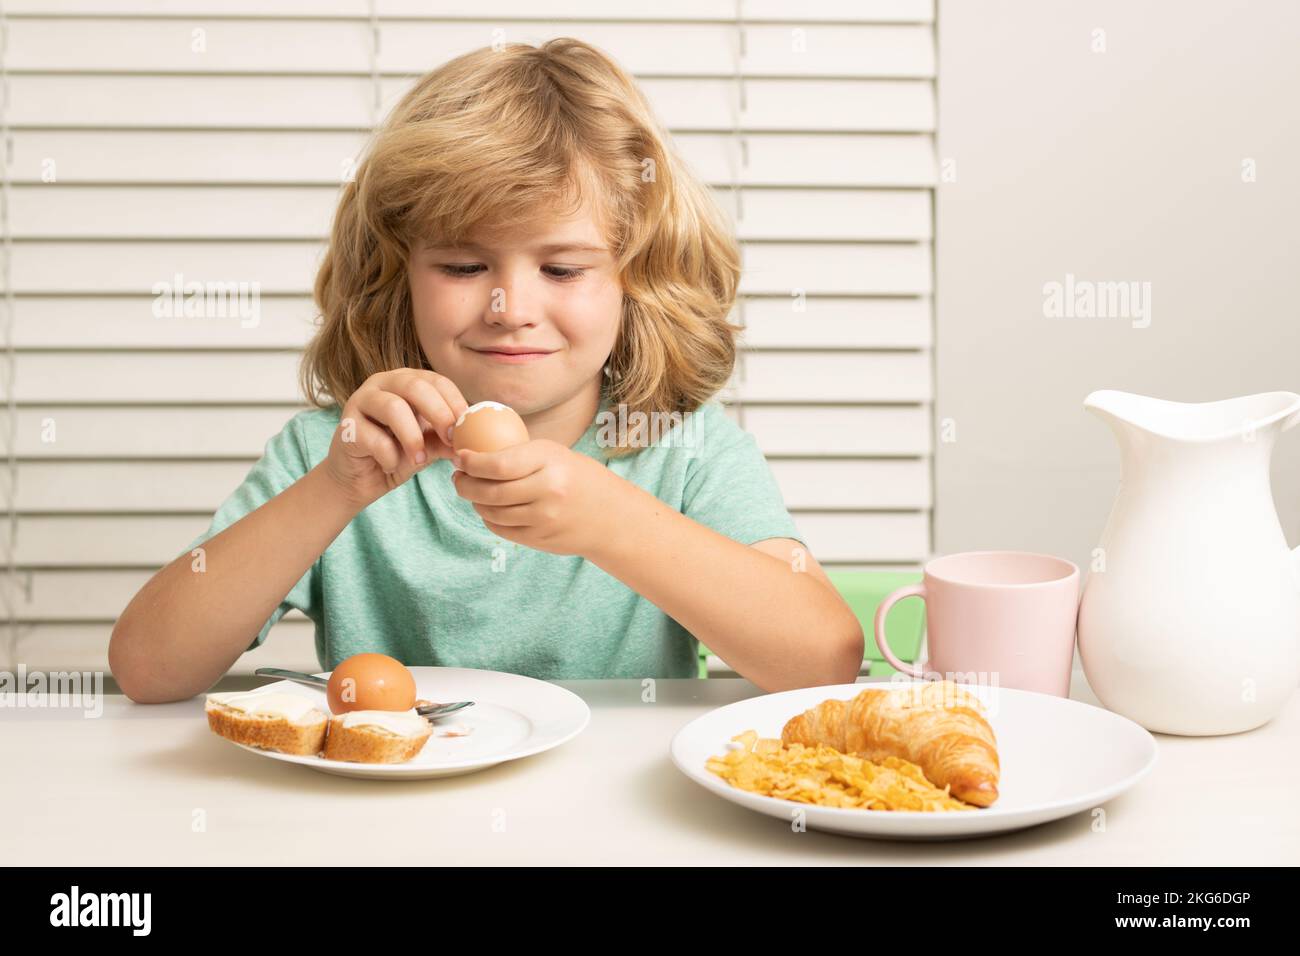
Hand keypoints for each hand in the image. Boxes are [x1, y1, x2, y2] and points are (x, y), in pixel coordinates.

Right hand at [322, 368, 469, 508]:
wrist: (360, 479)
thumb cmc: (397, 455)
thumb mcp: (429, 446)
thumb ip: (447, 439)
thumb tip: (475, 440)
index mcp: (406, 381)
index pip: (437, 381)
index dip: (454, 402)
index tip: (466, 428)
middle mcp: (382, 383)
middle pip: (415, 386)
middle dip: (438, 413)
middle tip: (450, 438)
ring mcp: (360, 401)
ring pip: (392, 407)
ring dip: (412, 437)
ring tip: (420, 460)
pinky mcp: (346, 425)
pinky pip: (372, 437)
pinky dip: (388, 455)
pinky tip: (390, 465)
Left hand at [450, 439, 620, 555]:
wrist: (612, 517)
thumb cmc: (578, 477)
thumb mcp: (556, 454)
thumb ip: (520, 454)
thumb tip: (473, 452)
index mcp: (550, 461)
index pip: (498, 464)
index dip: (471, 463)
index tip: (459, 457)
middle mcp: (548, 491)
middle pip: (490, 492)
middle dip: (465, 485)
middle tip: (458, 478)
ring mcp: (544, 518)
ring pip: (492, 513)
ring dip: (475, 502)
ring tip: (473, 492)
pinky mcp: (541, 539)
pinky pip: (502, 530)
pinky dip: (489, 519)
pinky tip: (490, 509)